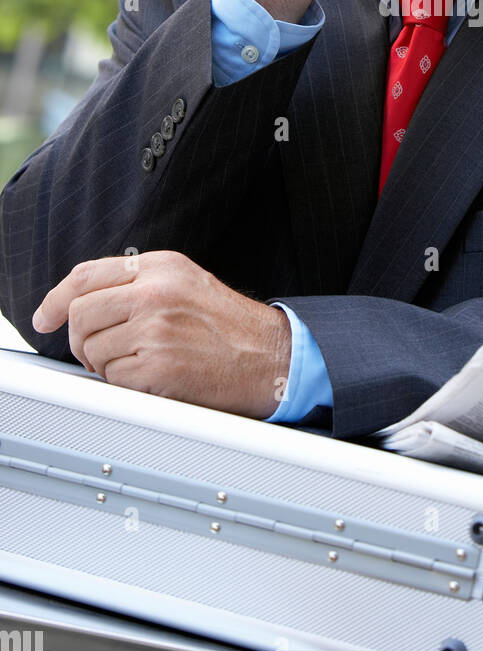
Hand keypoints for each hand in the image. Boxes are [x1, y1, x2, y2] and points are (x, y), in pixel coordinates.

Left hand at [31, 251, 291, 418]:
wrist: (269, 355)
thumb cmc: (230, 325)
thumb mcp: (185, 282)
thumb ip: (138, 282)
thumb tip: (84, 300)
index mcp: (160, 267)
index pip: (87, 274)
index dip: (56, 298)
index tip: (44, 316)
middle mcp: (155, 292)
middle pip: (81, 314)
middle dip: (80, 339)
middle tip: (98, 351)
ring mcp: (156, 329)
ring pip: (92, 349)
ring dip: (106, 365)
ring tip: (139, 363)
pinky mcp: (158, 366)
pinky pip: (113, 378)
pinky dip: (125, 384)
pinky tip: (152, 377)